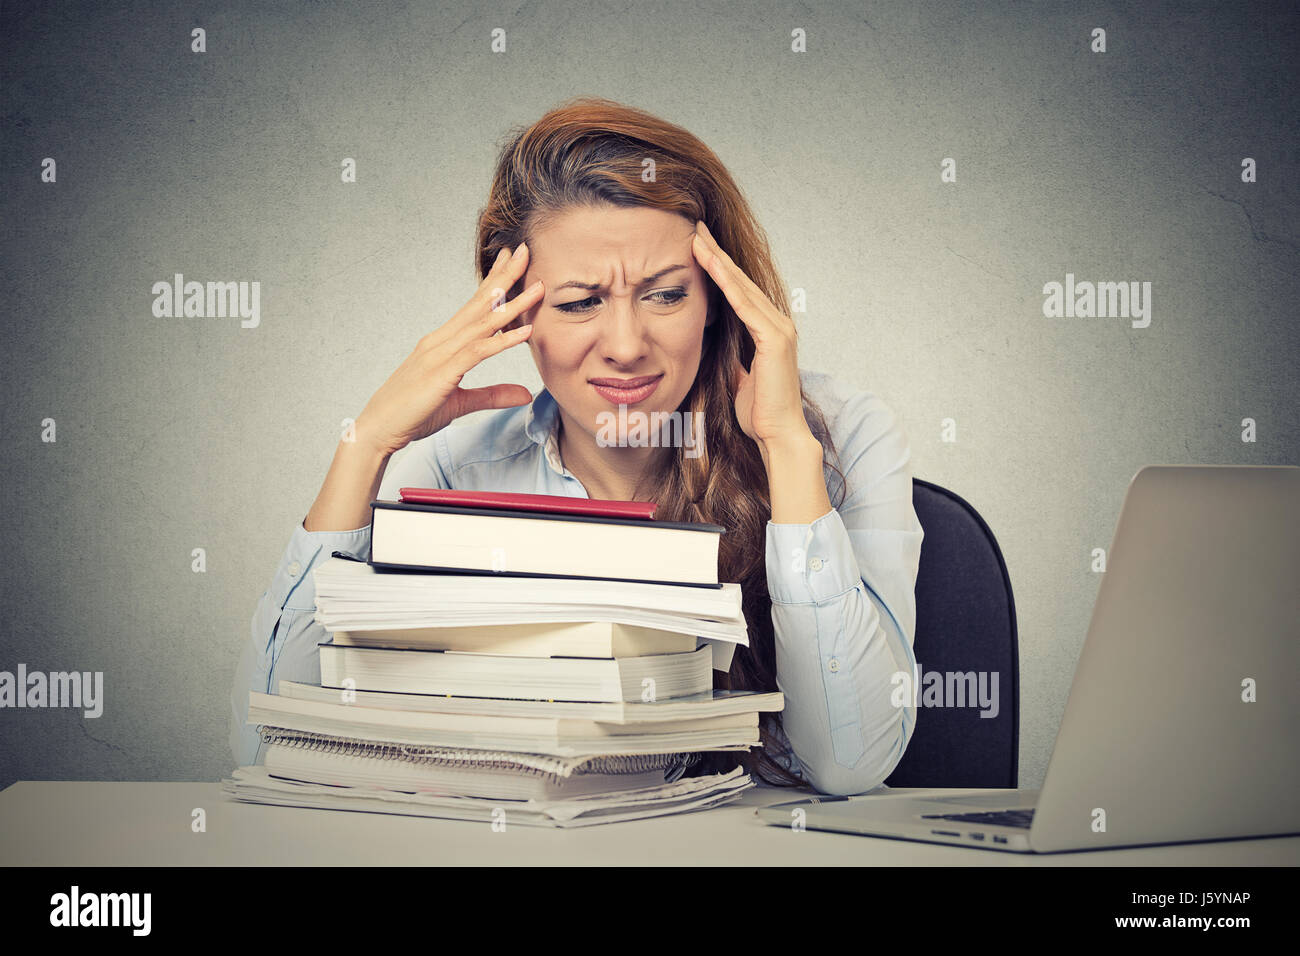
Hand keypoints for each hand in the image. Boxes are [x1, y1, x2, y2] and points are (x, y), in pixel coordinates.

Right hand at [353, 243, 543, 456]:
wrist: (378, 430)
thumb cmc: (412, 414)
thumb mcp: (460, 403)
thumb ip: (493, 395)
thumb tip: (524, 393)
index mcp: (442, 343)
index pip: (472, 306)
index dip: (492, 282)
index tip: (509, 261)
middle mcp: (440, 341)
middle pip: (479, 304)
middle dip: (504, 277)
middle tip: (525, 251)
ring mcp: (440, 355)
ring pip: (482, 323)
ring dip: (513, 304)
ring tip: (538, 287)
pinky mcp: (443, 374)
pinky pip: (478, 352)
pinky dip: (502, 340)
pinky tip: (524, 331)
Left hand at [690, 220, 810, 449]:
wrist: (778, 435)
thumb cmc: (760, 414)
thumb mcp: (738, 380)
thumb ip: (732, 361)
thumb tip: (716, 353)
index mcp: (769, 331)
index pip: (739, 293)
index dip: (719, 269)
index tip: (698, 248)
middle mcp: (778, 324)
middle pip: (741, 281)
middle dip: (718, 254)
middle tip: (696, 228)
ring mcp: (779, 329)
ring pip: (742, 287)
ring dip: (719, 261)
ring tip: (697, 238)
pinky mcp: (774, 339)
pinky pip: (745, 305)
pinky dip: (727, 283)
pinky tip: (710, 265)